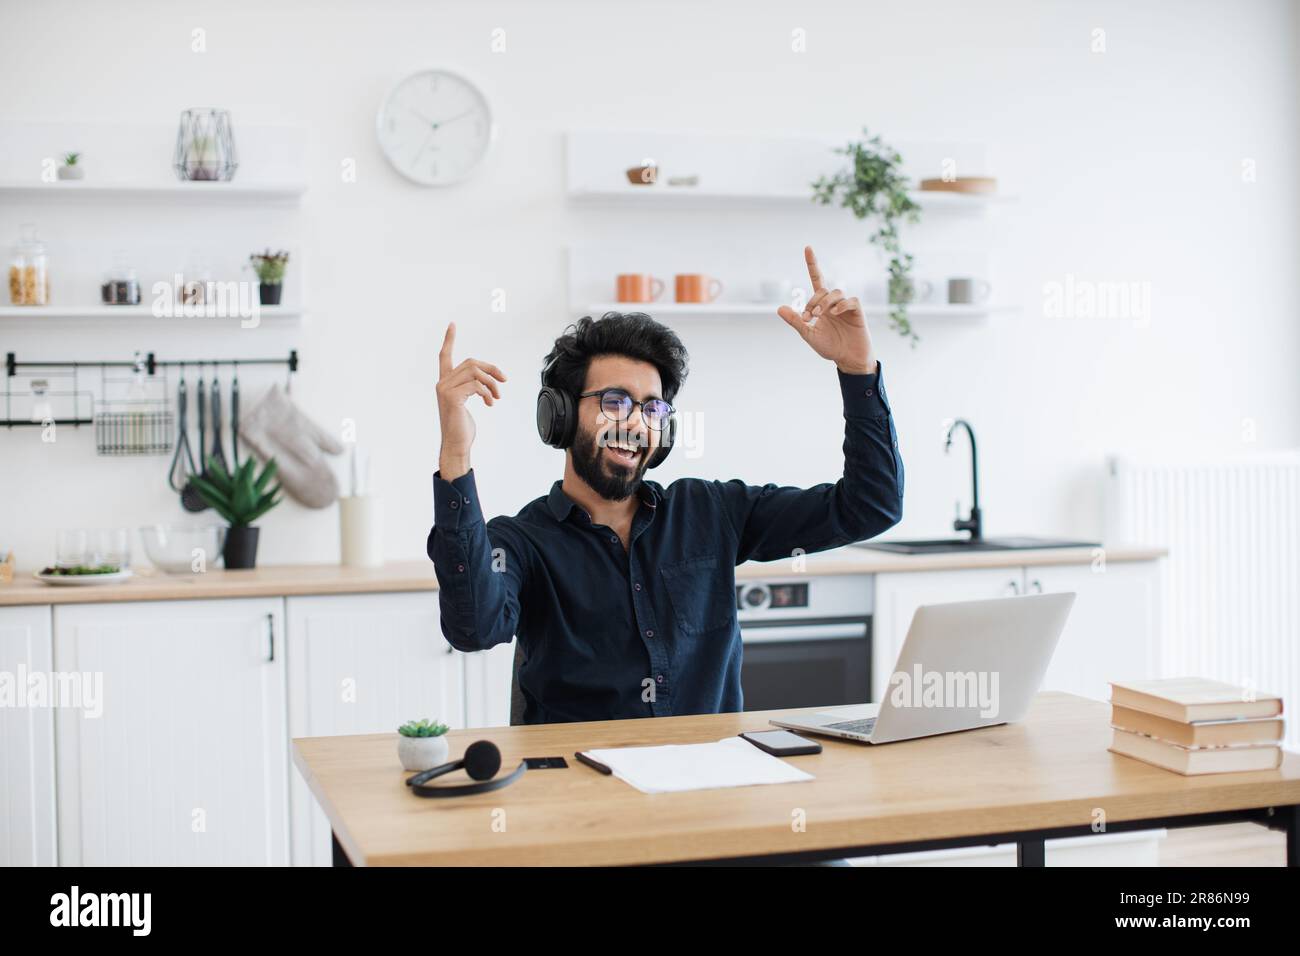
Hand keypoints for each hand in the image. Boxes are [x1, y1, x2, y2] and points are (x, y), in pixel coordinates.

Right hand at [436, 322, 506, 479]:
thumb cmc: (462, 426)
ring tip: (496, 397)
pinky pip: (477, 385)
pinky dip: (488, 393)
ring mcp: (445, 389)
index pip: (444, 356)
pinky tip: (490, 403)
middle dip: (491, 369)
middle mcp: (442, 383)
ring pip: (475, 373)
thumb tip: (487, 380)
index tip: (452, 325)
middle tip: (504, 381)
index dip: (449, 340)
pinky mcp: (452, 397)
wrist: (457, 444)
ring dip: (492, 383)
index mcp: (445, 383)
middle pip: (471, 363)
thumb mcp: (468, 402)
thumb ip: (472, 387)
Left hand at [777, 246, 876, 374]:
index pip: (817, 279)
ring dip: (824, 302)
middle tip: (809, 317)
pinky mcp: (858, 312)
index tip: (807, 248)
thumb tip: (779, 308)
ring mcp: (846, 306)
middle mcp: (834, 302)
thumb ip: (796, 322)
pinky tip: (835, 313)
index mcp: (821, 305)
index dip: (813, 264)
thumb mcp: (809, 335)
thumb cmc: (830, 347)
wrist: (848, 360)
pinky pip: (851, 300)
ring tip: (819, 316)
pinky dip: (842, 305)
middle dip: (813, 300)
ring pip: (836, 292)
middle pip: (823, 289)